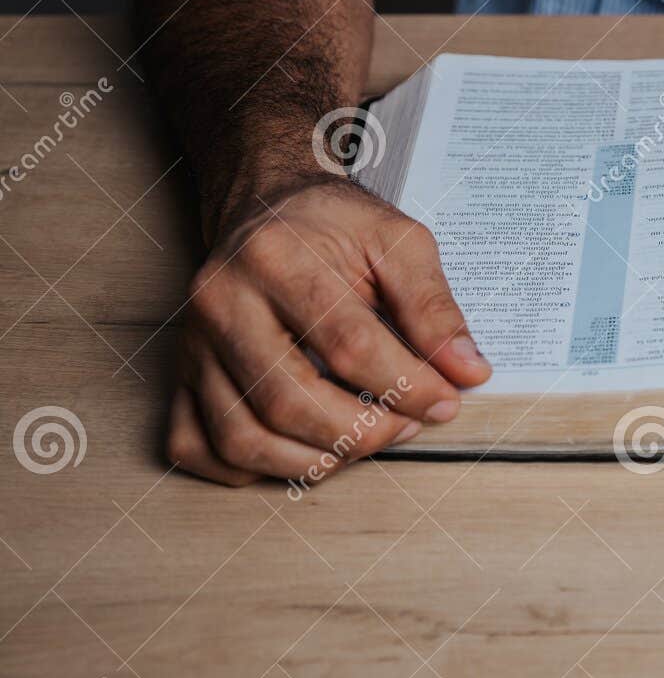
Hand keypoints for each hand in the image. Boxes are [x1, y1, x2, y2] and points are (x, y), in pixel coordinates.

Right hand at [166, 173, 491, 485]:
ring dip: (314, 460)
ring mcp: (193, 345)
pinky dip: (252, 469)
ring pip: (241, 437)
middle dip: (362, 432)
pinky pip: (196, 446)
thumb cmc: (333, 225)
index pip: (347, 345)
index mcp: (275, 259)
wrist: (266, 208)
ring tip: (365, 441)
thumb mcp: (398, 242)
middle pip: (287, 402)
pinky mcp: (182, 375)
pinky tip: (303, 453)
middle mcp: (221, 304)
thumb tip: (468, 372)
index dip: (407, 386)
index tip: (446, 402)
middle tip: (408, 426)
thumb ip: (434, 307)